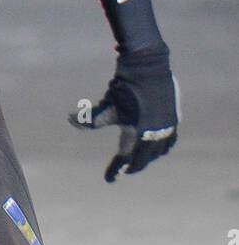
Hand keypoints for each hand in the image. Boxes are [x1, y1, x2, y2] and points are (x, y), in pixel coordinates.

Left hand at [69, 46, 177, 181]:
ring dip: (148, 157)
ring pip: (159, 151)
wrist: (148, 65)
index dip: (115, 169)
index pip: (125, 159)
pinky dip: (163, 147)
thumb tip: (70, 120)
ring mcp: (167, 125)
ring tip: (139, 158)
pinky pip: (171, 139)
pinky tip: (158, 146)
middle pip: (143, 158)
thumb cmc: (124, 86)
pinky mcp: (174, 116)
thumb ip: (90, 118)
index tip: (109, 179)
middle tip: (123, 169)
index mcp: (138, 134)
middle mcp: (154, 133)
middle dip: (132, 166)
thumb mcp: (107, 105)